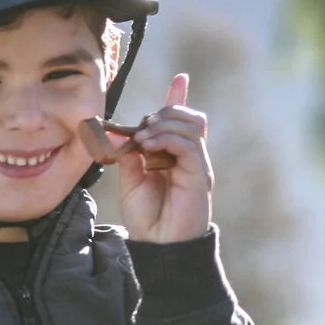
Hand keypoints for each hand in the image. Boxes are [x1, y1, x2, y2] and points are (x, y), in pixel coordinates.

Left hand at [113, 72, 211, 244]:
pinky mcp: (200, 176)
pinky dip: (167, 138)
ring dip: (163, 124)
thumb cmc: (146, 218)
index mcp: (175, 156)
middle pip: (188, 117)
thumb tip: (124, 132)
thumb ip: (130, 155)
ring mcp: (197, 166)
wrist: (159, 246)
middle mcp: (190, 158)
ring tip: (143, 138)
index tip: (180, 78)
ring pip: (189, 126)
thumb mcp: (130, 181)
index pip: (182, 121)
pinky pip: (188, 144)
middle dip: (165, 112)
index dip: (180, 98)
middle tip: (142, 126)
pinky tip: (148, 146)